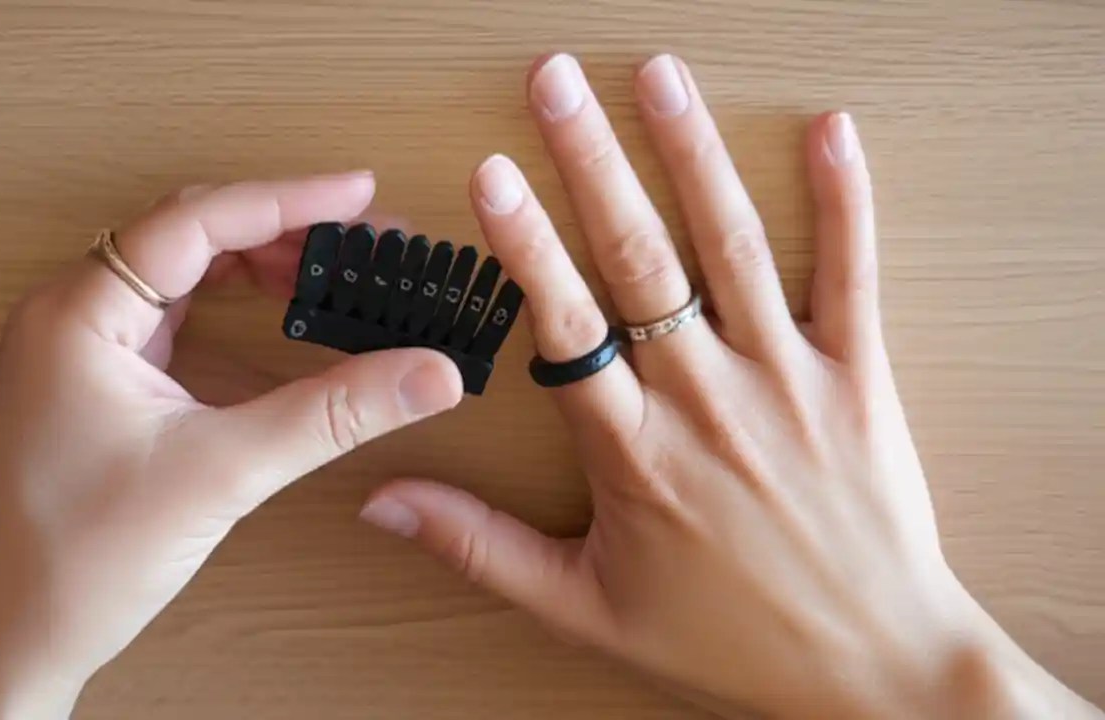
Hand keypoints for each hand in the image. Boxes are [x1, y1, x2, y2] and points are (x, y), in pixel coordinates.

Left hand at [0, 173, 463, 717]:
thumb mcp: (222, 473)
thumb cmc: (82, 558)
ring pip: (182, 271)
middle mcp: (71, 313)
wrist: (14, 639)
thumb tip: (427, 372)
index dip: (287, 200)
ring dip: (259, 265)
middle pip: (190, 233)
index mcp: (78, 313)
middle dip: (282, 228)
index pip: (196, 220)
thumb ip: (332, 414)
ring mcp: (81, 346)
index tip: (361, 195)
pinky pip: (173, 314)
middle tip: (366, 236)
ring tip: (338, 269)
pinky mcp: (98, 379)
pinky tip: (282, 317)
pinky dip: (233, 305)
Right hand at [360, 55, 1102, 718]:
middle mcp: (707, 401)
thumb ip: (481, 549)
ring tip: (658, 78)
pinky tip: (830, 132)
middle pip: (639, 261)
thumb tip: (385, 504)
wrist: (871, 669)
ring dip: (691, 154)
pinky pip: (851, 277)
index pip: (566, 326)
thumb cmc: (727, 640)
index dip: (524, 245)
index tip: (492, 174)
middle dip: (590, 160)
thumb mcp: (585, 609)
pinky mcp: (858, 379)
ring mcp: (788, 381)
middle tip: (556, 82)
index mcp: (635, 453)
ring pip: (733, 249)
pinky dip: (844, 202)